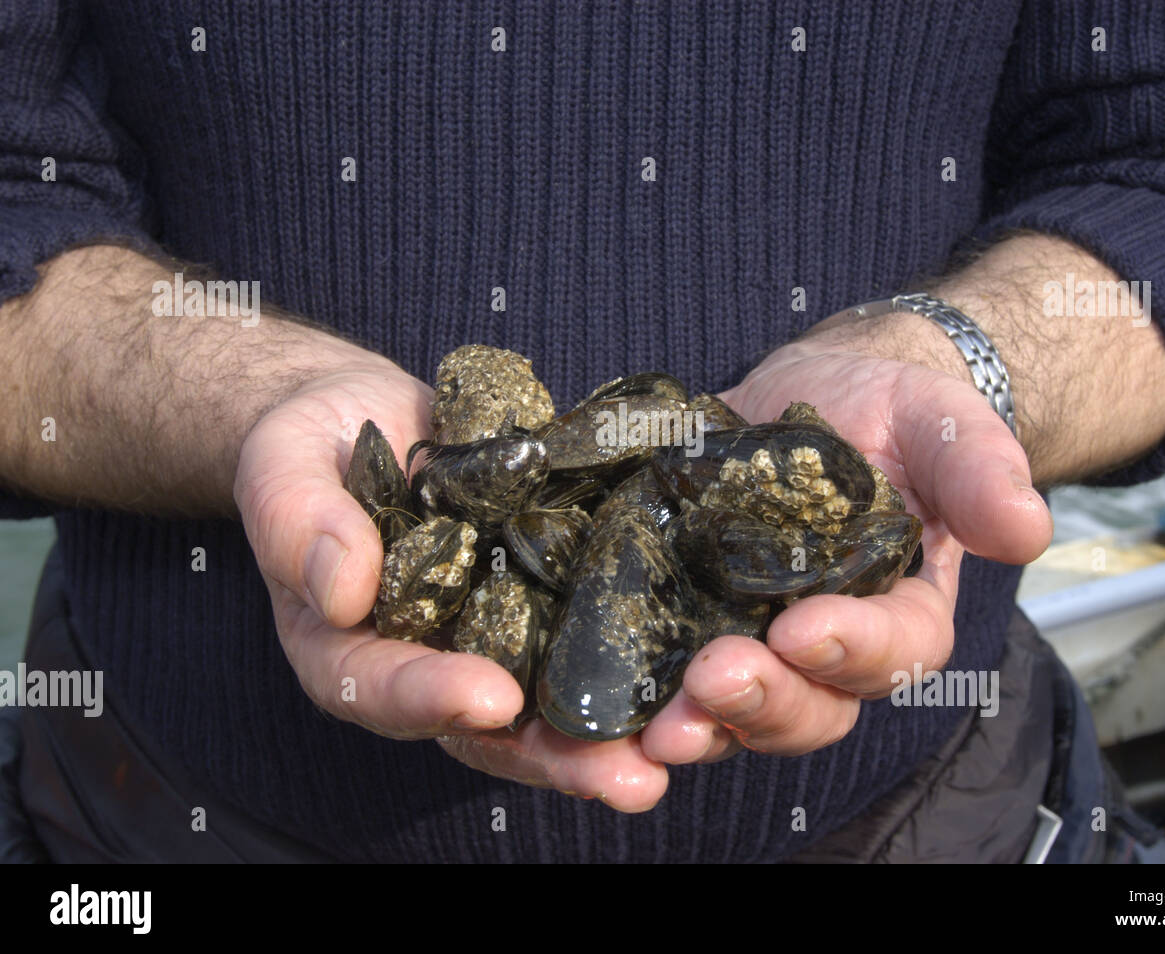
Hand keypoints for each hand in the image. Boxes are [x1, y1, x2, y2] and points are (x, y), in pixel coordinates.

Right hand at [233, 358, 671, 810]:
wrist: (367, 416)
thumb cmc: (309, 444)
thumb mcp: (283, 469)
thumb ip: (300, 525)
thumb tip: (342, 590)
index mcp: (352, 648)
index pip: (385, 689)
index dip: (435, 696)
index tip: (491, 696)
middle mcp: (432, 659)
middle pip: (490, 727)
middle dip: (560, 757)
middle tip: (629, 779)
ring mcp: (497, 633)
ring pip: (556, 698)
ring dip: (619, 730)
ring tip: (682, 748)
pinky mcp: (548, 595)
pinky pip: (592, 634)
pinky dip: (642, 655)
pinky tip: (702, 666)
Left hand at [632, 324, 1052, 766]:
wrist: (814, 397)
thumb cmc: (889, 414)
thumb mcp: (939, 424)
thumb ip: (979, 471)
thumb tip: (1026, 529)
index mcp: (898, 613)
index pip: (892, 652)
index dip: (853, 649)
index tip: (806, 626)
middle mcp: (822, 649)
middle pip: (807, 707)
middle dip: (762, 702)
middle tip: (715, 680)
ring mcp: (748, 643)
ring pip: (729, 714)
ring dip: (693, 726)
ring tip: (656, 726)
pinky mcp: (681, 623)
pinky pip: (658, 681)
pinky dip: (627, 712)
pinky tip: (592, 721)